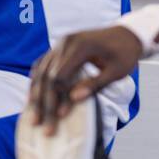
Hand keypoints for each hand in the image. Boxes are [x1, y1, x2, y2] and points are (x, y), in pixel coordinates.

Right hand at [28, 26, 143, 133]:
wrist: (126, 34)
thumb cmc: (125, 54)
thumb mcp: (117, 71)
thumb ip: (96, 84)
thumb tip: (74, 99)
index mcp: (81, 46)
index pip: (60, 75)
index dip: (58, 97)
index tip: (59, 116)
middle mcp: (65, 42)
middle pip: (47, 75)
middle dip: (42, 101)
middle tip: (38, 123)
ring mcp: (60, 44)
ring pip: (40, 71)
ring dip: (35, 94)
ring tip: (32, 115)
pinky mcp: (58, 48)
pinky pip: (41, 64)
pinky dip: (36, 81)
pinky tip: (32, 96)